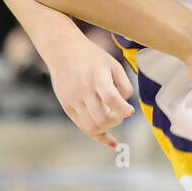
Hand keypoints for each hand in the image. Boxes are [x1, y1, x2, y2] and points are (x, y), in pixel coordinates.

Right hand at [46, 33, 134, 147]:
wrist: (62, 50)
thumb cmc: (93, 57)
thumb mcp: (113, 65)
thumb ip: (124, 87)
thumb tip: (127, 111)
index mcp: (97, 77)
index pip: (111, 99)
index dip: (124, 109)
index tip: (129, 110)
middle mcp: (83, 90)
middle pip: (102, 119)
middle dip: (116, 121)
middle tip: (120, 113)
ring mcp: (72, 100)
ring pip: (92, 128)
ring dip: (107, 128)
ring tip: (112, 117)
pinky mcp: (67, 107)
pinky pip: (83, 127)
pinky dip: (98, 135)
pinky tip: (111, 140)